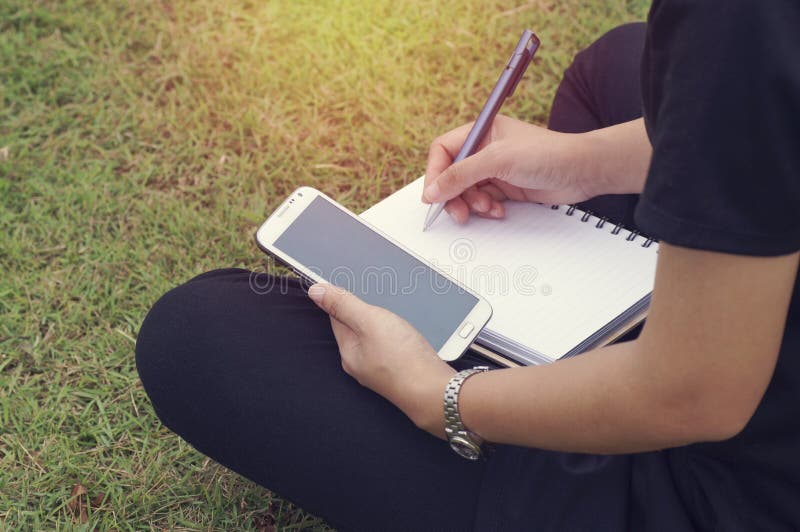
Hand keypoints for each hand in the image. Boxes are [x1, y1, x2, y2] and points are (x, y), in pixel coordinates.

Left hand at [307, 283, 454, 437]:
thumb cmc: (403, 360)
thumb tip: (315, 291)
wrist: (436, 390)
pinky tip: (406, 330)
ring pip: (376, 337)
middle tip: (373, 290)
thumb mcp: (369, 322)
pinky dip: (396, 334)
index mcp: (348, 352)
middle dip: (363, 309)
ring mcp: (382, 369)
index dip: (340, 297)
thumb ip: (344, 305)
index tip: (346, 280)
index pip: (337, 318)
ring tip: (392, 309)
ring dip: (382, 322)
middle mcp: (362, 363)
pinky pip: (392, 346)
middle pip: (357, 328)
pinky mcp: (401, 370)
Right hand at [422, 115, 601, 222]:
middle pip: (452, 174)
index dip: (435, 173)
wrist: (583, 171)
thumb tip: (432, 190)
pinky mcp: (507, 187)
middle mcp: (486, 149)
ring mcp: (496, 169)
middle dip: (454, 194)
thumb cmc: (547, 154)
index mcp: (481, 131)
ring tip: (487, 208)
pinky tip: (499, 210)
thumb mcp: (497, 161)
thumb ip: (461, 175)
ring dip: (472, 204)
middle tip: (459, 211)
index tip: (433, 195)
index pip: (443, 150)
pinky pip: (483, 201)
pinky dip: (487, 209)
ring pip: (467, 191)